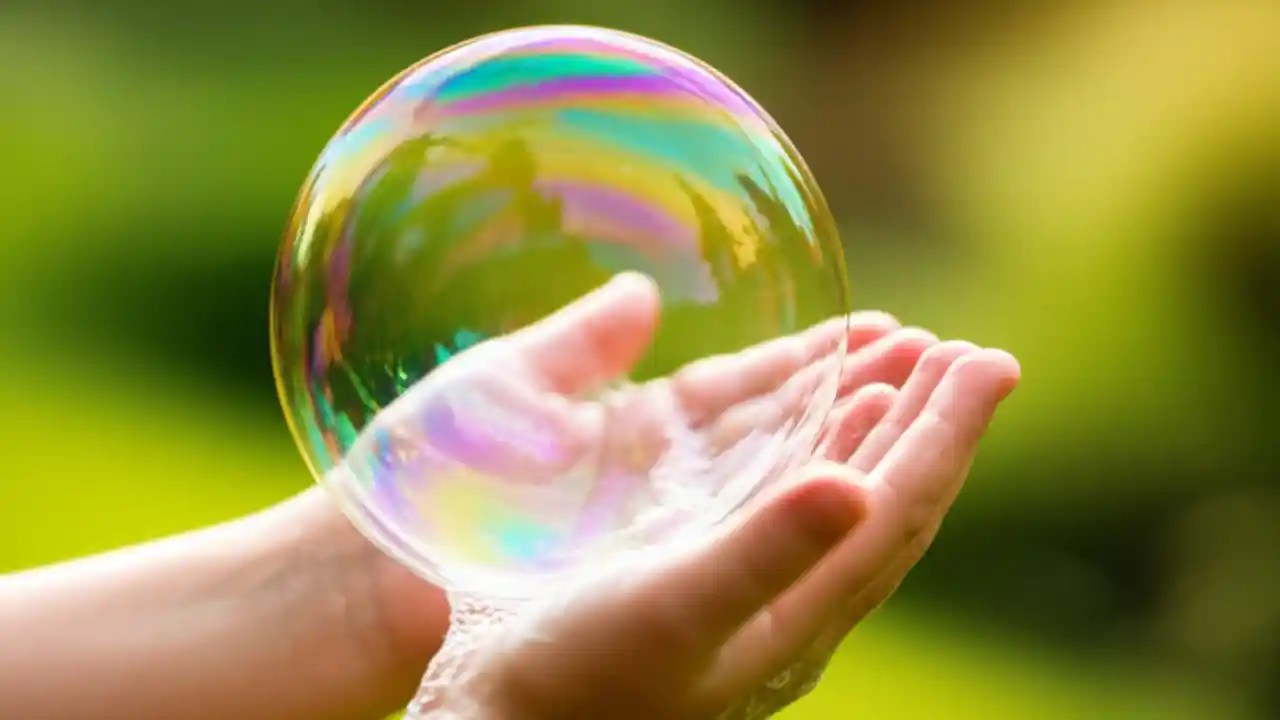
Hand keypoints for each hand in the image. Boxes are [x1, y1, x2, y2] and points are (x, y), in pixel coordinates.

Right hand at [400, 289, 1019, 718]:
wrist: (500, 712)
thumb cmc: (578, 676)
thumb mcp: (676, 612)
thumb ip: (767, 550)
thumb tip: (858, 486)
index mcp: (798, 609)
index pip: (897, 509)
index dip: (947, 434)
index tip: (989, 362)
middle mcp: (782, 589)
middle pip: (878, 491)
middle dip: (926, 417)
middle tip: (966, 352)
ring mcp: (735, 567)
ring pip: (825, 481)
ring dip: (868, 414)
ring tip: (902, 352)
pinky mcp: (688, 549)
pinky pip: (763, 479)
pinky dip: (794, 427)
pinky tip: (803, 394)